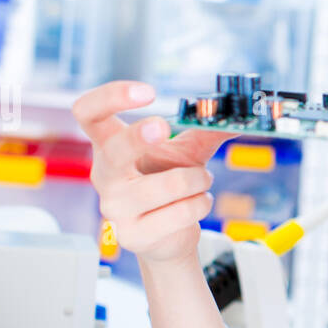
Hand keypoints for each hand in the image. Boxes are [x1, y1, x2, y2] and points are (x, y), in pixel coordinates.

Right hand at [73, 81, 237, 266]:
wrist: (169, 236)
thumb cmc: (169, 184)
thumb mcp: (186, 152)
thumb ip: (207, 131)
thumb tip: (239, 116)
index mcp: (108, 145)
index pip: (88, 112)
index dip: (110, 97)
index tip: (147, 92)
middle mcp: (104, 175)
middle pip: (114, 150)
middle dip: (140, 136)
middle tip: (165, 126)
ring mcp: (115, 208)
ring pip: (167, 185)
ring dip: (197, 178)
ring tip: (203, 179)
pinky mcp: (133, 236)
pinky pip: (180, 212)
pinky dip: (201, 203)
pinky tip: (199, 202)